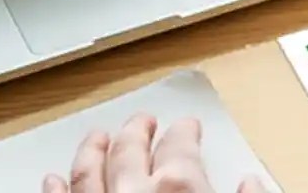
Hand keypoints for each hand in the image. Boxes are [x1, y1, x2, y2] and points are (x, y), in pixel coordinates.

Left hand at [42, 114, 268, 192]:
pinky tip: (54, 179)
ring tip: (97, 137)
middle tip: (142, 120)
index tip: (187, 126)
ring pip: (88, 170)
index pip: (182, 145)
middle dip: (137, 130)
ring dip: (93, 150)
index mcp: (180, 188)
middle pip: (132, 149)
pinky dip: (57, 187)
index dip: (186, 132)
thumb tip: (252, 185)